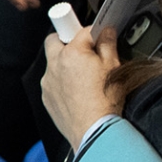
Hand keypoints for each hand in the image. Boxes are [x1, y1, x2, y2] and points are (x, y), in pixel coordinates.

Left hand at [41, 26, 124, 151]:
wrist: (94, 131)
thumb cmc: (105, 101)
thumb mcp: (114, 67)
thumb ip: (108, 45)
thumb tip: (105, 32)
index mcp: (71, 53)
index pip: (79, 30)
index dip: (90, 32)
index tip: (96, 35)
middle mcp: (54, 65)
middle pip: (54, 41)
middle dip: (66, 41)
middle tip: (84, 51)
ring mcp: (48, 82)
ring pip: (53, 64)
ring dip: (65, 64)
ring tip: (85, 77)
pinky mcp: (46, 97)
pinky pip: (52, 82)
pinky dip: (63, 82)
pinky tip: (79, 92)